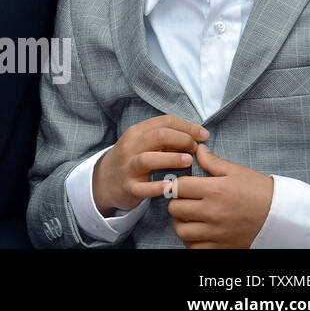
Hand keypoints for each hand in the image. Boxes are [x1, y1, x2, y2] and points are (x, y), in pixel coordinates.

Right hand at [93, 114, 207, 216]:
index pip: (164, 122)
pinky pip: (143, 188)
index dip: (187, 126)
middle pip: (158, 136)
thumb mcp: (143, 143)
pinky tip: (170, 186)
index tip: (204, 135)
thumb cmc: (132, 160)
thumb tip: (195, 137)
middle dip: (182, 140)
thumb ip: (165, 139)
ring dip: (171, 159)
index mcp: (136, 132)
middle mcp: (131, 147)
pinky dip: (157, 187)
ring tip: (189, 161)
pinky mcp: (129, 187)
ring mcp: (128, 167)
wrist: (105, 180)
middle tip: (196, 149)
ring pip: (148, 159)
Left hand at [167, 143, 272, 248]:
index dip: (176, 184)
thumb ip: (212, 161)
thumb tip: (197, 150)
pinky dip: (192, 241)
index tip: (182, 185)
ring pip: (182, 231)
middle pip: (175, 209)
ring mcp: (218, 232)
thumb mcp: (237, 171)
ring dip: (181, 223)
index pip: (178, 187)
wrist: (283, 216)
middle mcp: (213, 212)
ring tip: (189, 217)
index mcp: (215, 190)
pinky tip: (198, 232)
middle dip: (176, 203)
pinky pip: (195, 248)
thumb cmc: (260, 191)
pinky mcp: (223, 247)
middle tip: (184, 201)